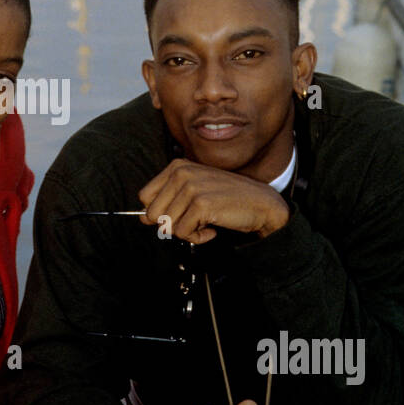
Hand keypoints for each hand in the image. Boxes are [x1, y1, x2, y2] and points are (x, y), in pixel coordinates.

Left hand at [138, 158, 289, 242]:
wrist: (261, 203)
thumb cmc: (228, 198)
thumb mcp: (194, 191)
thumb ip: (168, 200)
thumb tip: (142, 218)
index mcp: (177, 166)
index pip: (144, 197)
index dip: (158, 212)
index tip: (179, 213)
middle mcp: (181, 173)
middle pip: (153, 214)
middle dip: (172, 224)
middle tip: (194, 219)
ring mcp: (191, 188)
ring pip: (168, 226)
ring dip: (188, 232)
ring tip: (206, 222)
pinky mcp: (201, 205)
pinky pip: (184, 234)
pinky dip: (198, 238)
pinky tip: (212, 228)